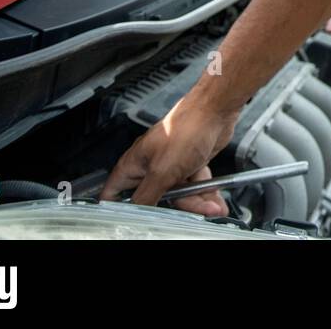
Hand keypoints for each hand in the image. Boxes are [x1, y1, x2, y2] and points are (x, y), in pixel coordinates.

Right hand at [99, 93, 240, 216]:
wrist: (215, 111)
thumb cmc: (186, 128)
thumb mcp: (162, 171)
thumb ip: (147, 195)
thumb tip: (136, 211)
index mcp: (134, 163)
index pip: (114, 191)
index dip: (117, 208)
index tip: (130, 219)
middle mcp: (151, 165)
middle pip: (156, 198)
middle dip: (178, 206)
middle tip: (194, 209)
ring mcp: (171, 165)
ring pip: (179, 194)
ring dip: (197, 202)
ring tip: (212, 206)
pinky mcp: (190, 163)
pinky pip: (194, 186)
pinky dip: (205, 192)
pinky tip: (215, 199)